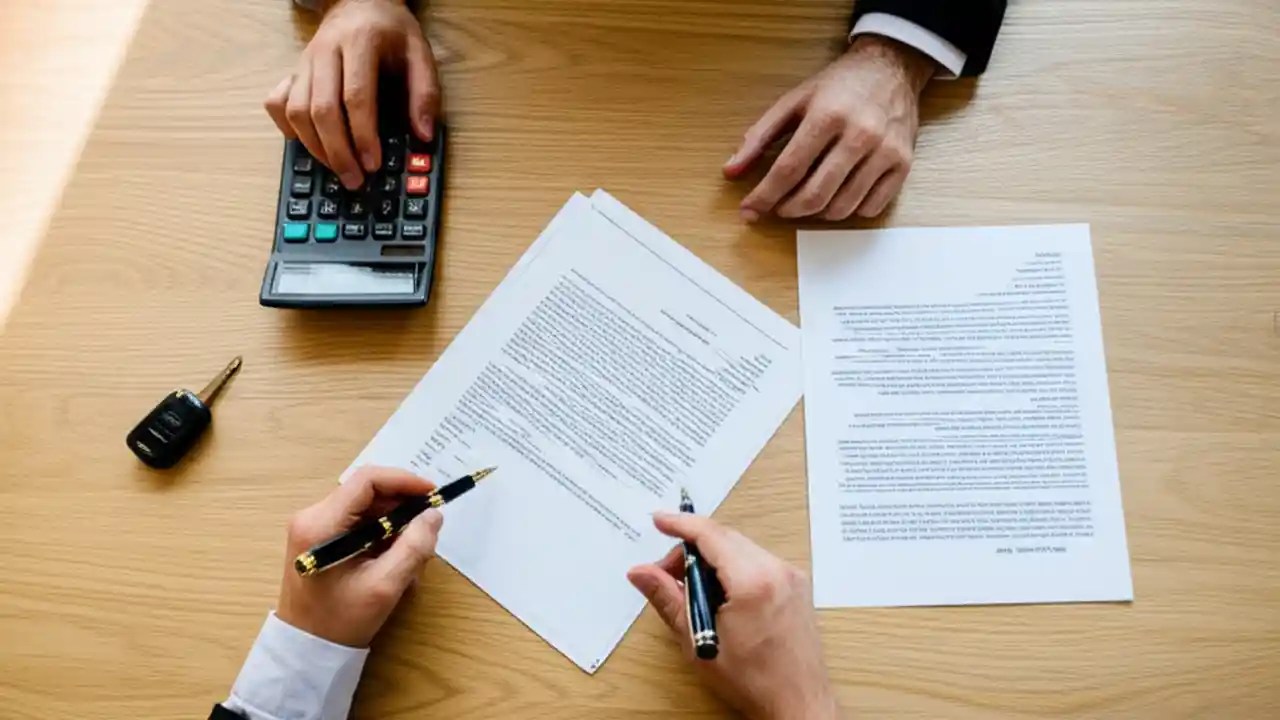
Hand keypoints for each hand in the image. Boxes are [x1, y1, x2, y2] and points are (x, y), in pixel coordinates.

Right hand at [265, 0, 440, 189]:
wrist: (360, 1)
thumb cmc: (391, 31)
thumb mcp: (420, 53)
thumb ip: (425, 93)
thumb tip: (423, 134)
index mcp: (360, 43)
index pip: (355, 96)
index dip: (362, 135)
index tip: (373, 163)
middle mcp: (326, 51)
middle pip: (321, 109)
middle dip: (337, 151)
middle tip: (354, 179)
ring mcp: (305, 62)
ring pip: (296, 111)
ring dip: (314, 147)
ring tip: (337, 169)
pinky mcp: (293, 71)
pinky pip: (277, 103)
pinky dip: (287, 128)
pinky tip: (307, 144)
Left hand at [276, 466, 442, 647]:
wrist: (306, 647)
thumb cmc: (340, 620)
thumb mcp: (384, 585)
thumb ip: (414, 547)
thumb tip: (433, 515)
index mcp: (321, 524)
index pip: (367, 480)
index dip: (404, 481)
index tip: (432, 495)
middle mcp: (312, 516)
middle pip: (368, 491)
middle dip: (402, 505)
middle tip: (427, 528)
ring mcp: (314, 526)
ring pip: (366, 506)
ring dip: (394, 522)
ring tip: (411, 552)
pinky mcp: (320, 537)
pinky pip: (359, 521)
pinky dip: (382, 532)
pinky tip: (393, 558)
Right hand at [627, 513, 839, 719]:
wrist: (798, 702)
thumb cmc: (753, 680)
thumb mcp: (699, 640)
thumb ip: (667, 599)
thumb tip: (640, 573)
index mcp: (753, 581)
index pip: (711, 535)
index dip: (680, 525)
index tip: (659, 521)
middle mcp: (777, 570)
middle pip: (725, 537)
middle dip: (692, 548)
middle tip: (665, 573)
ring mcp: (792, 575)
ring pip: (741, 547)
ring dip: (712, 558)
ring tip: (690, 589)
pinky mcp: (797, 584)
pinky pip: (758, 560)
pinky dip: (733, 567)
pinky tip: (718, 593)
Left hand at [725, 35, 935, 221]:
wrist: (891, 68)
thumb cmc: (838, 86)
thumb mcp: (793, 101)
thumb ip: (759, 136)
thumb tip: (731, 171)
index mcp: (827, 115)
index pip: (789, 169)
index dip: (765, 195)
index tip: (749, 210)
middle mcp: (859, 135)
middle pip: (815, 194)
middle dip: (788, 210)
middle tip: (777, 208)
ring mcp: (885, 152)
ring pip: (842, 207)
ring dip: (815, 214)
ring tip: (804, 202)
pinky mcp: (904, 164)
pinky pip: (870, 208)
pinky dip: (848, 212)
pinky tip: (836, 198)